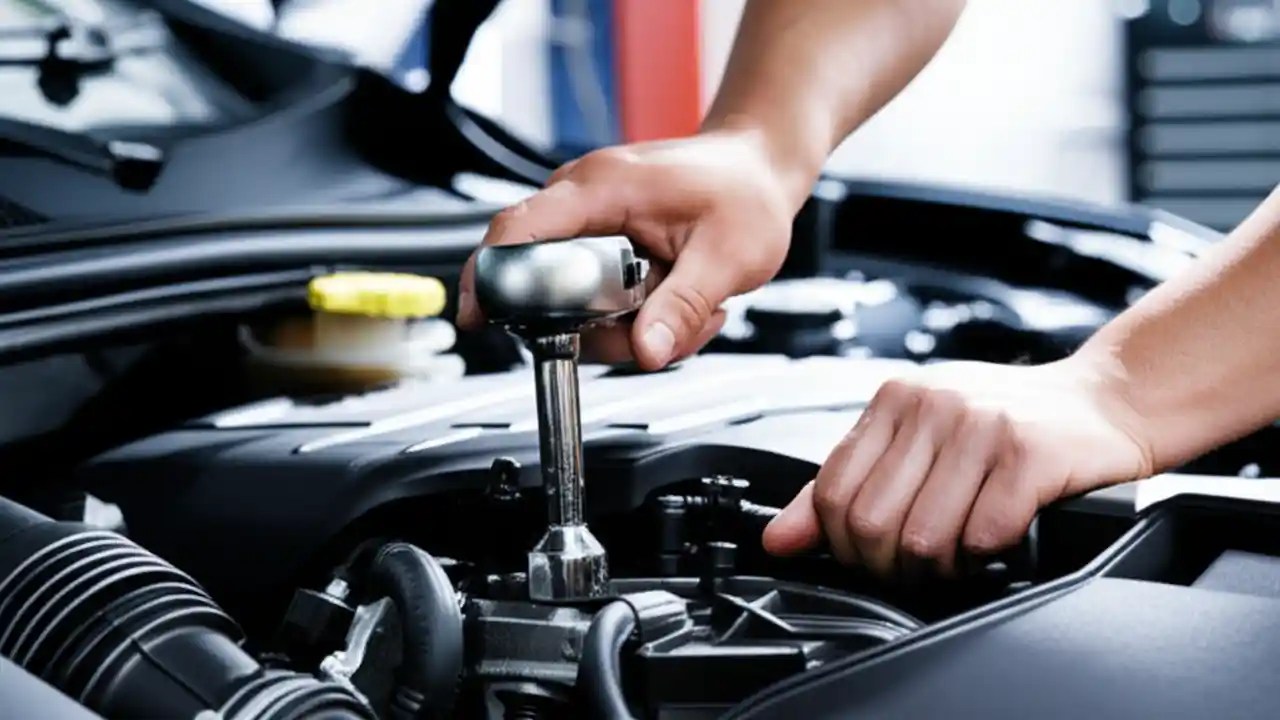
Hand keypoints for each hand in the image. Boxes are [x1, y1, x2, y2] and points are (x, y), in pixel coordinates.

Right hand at [456, 130, 800, 369]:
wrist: (757, 170)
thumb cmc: (743, 192)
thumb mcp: (726, 258)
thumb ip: (681, 308)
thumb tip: (645, 352)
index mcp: (602, 187)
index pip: (518, 230)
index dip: (489, 276)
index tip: (479, 317)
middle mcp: (583, 201)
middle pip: (543, 284)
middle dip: (601, 327)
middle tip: (658, 326)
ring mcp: (588, 225)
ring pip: (574, 307)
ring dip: (628, 329)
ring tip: (683, 307)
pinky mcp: (598, 247)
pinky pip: (593, 303)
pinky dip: (634, 320)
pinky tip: (674, 301)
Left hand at [762, 354, 1155, 578]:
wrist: (1104, 401)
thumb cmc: (1007, 422)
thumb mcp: (917, 437)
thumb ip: (843, 486)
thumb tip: (777, 539)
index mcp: (895, 399)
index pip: (832, 493)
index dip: (842, 544)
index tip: (868, 557)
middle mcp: (932, 404)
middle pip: (870, 523)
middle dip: (888, 566)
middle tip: (915, 568)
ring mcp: (981, 425)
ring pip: (923, 538)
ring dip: (939, 569)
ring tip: (957, 557)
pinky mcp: (1028, 453)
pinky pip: (983, 536)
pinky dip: (985, 558)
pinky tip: (994, 544)